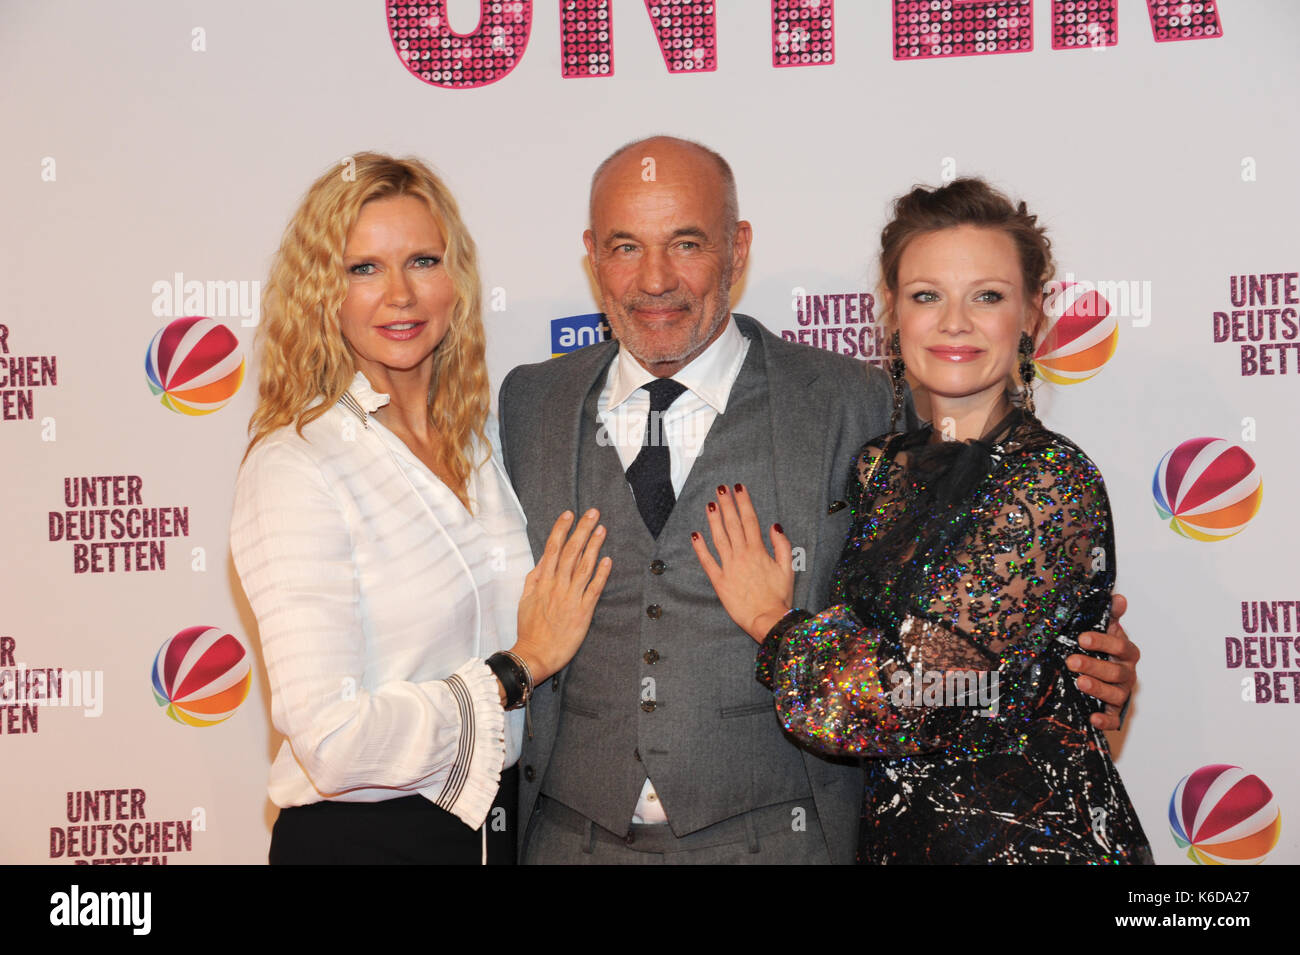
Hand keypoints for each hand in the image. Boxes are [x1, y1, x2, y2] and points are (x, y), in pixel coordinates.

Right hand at [512, 509, 611, 683]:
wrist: (535, 653)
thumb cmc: (529, 628)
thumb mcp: (526, 599)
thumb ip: (535, 577)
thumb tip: (542, 560)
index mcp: (542, 581)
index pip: (552, 548)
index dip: (561, 529)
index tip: (569, 514)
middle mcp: (557, 585)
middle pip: (570, 552)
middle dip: (582, 530)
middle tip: (592, 512)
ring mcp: (571, 597)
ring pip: (584, 566)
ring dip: (594, 546)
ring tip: (602, 529)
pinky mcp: (583, 611)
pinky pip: (594, 589)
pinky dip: (601, 574)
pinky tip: (608, 560)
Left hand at [691, 483, 792, 643]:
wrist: (768, 619)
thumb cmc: (779, 596)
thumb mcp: (788, 569)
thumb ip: (782, 545)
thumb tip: (775, 526)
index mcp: (759, 550)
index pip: (750, 520)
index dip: (743, 502)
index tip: (739, 488)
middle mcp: (742, 555)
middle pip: (733, 524)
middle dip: (727, 504)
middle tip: (721, 488)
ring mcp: (729, 567)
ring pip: (719, 537)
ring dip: (714, 519)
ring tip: (710, 504)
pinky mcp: (719, 581)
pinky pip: (707, 561)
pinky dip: (700, 547)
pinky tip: (695, 535)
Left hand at [1067, 593, 1138, 730]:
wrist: (1103, 676)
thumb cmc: (1103, 651)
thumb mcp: (1105, 631)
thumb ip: (1110, 615)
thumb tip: (1118, 598)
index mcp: (1126, 653)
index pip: (1120, 647)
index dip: (1103, 642)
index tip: (1082, 638)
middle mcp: (1127, 674)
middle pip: (1115, 672)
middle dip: (1093, 666)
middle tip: (1071, 661)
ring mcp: (1122, 694)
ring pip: (1115, 695)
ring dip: (1097, 689)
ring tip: (1079, 682)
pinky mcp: (1115, 712)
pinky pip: (1114, 720)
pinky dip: (1105, 721)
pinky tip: (1093, 718)